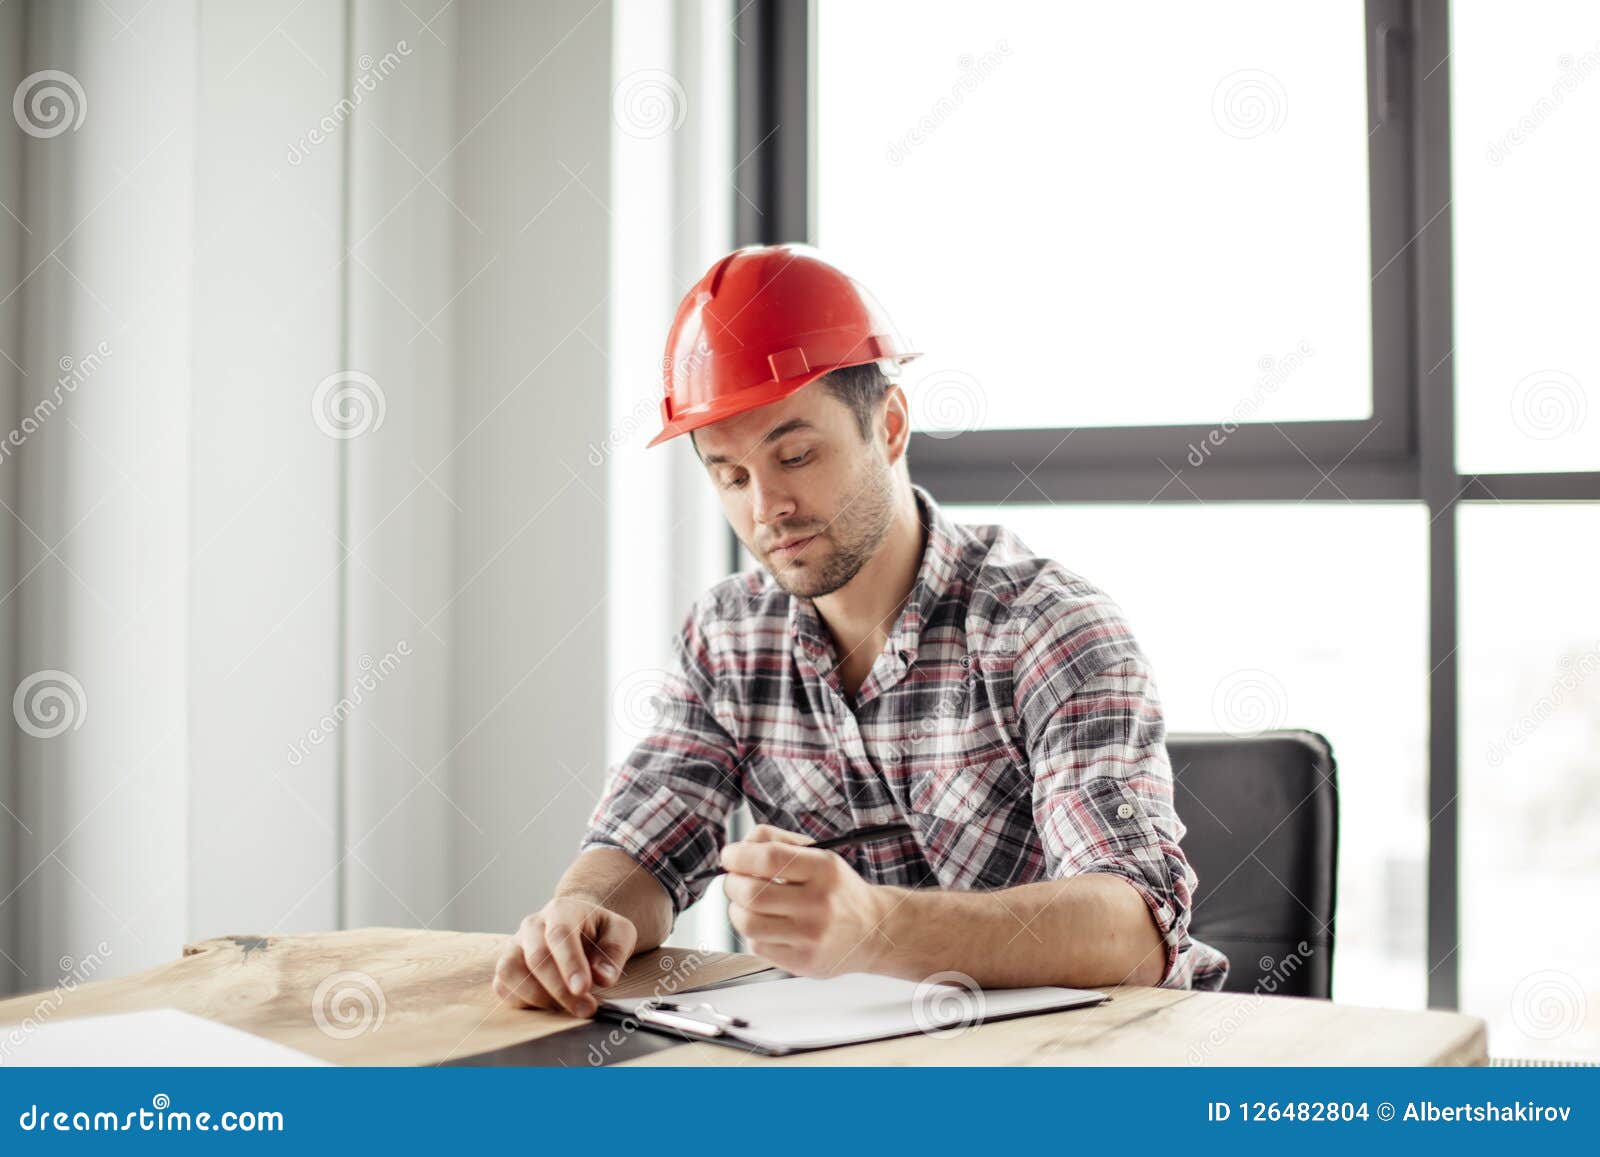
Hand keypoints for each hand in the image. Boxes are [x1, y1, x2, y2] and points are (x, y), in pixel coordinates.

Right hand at [492, 896, 637, 1016]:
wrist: (579, 928)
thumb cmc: (599, 932)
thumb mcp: (620, 933)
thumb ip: (614, 952)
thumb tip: (602, 977)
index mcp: (562, 910)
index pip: (560, 934)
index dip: (570, 964)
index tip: (583, 989)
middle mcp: (532, 925)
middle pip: (536, 956)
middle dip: (560, 989)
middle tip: (585, 1009)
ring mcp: (515, 946)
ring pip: (511, 972)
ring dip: (539, 998)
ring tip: (567, 1008)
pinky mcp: (507, 967)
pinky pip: (504, 988)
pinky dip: (524, 1003)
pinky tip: (550, 1006)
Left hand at [720, 824, 889, 976]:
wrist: (873, 931)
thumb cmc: (838, 891)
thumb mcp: (819, 855)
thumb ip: (778, 842)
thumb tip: (740, 846)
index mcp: (825, 870)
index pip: (769, 858)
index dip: (739, 855)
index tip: (730, 856)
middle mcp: (819, 904)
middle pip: (752, 893)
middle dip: (732, 883)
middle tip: (734, 879)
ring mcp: (811, 936)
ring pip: (748, 923)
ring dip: (736, 909)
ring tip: (746, 903)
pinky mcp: (803, 962)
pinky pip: (757, 946)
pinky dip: (752, 933)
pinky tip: (766, 924)